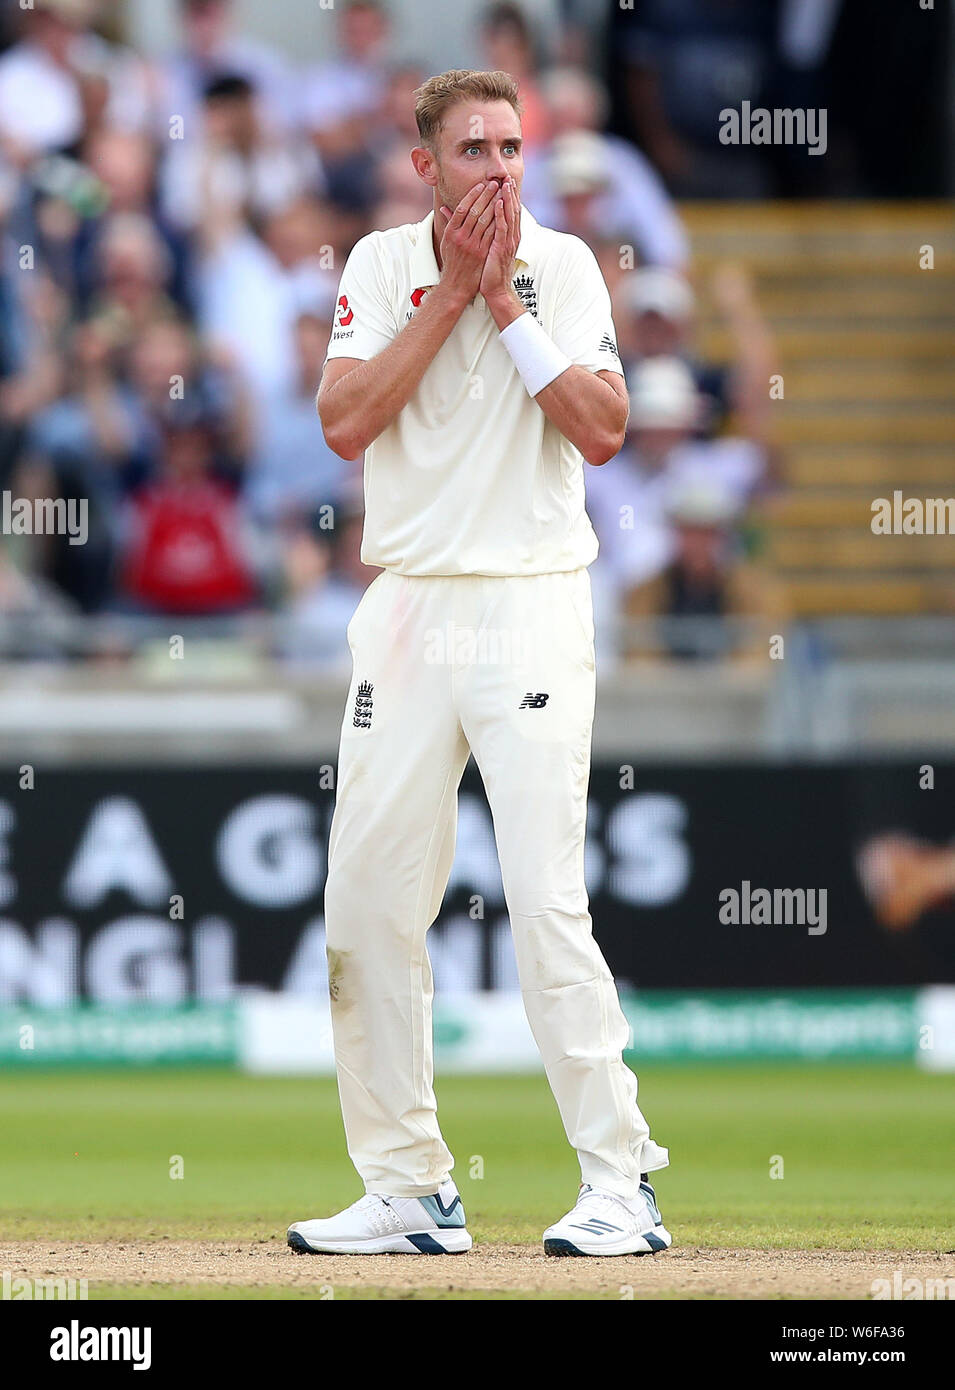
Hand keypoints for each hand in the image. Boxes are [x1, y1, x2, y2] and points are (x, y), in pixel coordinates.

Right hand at [437, 182, 498, 305]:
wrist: (456, 285)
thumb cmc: (452, 262)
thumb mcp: (446, 242)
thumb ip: (448, 224)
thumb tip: (444, 208)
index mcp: (450, 232)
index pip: (462, 208)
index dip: (472, 195)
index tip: (481, 185)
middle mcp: (460, 237)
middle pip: (474, 211)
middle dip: (486, 196)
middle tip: (495, 183)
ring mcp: (471, 246)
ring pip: (484, 221)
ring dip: (494, 205)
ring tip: (502, 193)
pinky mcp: (481, 254)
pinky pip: (491, 234)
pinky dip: (498, 221)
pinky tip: (504, 212)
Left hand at [479, 178, 520, 307]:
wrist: (496, 290)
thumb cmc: (489, 272)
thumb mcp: (487, 250)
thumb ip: (484, 235)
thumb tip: (476, 226)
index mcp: (509, 237)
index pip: (511, 213)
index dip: (509, 198)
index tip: (506, 183)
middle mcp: (511, 238)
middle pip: (513, 211)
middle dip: (510, 194)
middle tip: (508, 177)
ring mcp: (508, 243)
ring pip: (509, 216)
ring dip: (507, 199)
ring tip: (505, 184)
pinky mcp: (501, 248)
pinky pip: (502, 228)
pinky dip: (502, 214)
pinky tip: (499, 203)